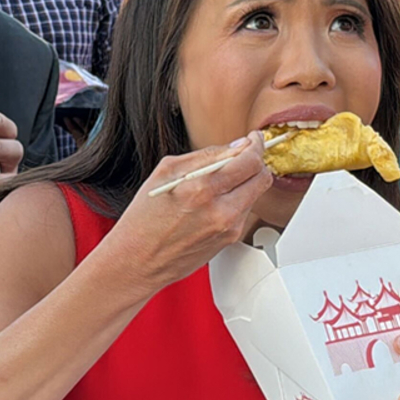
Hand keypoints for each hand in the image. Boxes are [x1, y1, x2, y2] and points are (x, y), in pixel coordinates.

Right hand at [101, 132, 273, 295]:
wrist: (138, 260)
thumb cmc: (145, 218)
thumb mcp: (166, 172)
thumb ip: (206, 155)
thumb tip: (237, 146)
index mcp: (202, 188)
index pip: (249, 161)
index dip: (256, 145)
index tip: (254, 139)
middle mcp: (221, 210)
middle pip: (262, 177)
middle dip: (257, 162)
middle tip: (246, 155)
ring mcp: (228, 227)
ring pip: (256, 194)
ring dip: (246, 182)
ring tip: (222, 182)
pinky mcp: (230, 240)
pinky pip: (245, 211)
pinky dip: (237, 200)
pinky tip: (215, 202)